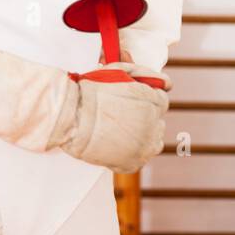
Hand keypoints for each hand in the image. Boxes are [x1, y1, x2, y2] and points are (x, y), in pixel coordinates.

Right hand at [55, 63, 170, 173]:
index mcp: (155, 102)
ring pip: (152, 142)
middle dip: (143, 118)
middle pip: (157, 122)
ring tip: (117, 130)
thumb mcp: (116, 71)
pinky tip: (113, 144)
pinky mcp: (132, 163)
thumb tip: (165, 83)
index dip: (143, 99)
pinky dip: (129, 154)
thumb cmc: (89, 91)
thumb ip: (143, 73)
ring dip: (140, 137)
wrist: (69, 115)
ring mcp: (144, 147)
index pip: (161, 101)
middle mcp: (155, 126)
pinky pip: (138, 159)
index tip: (127, 100)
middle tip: (118, 114)